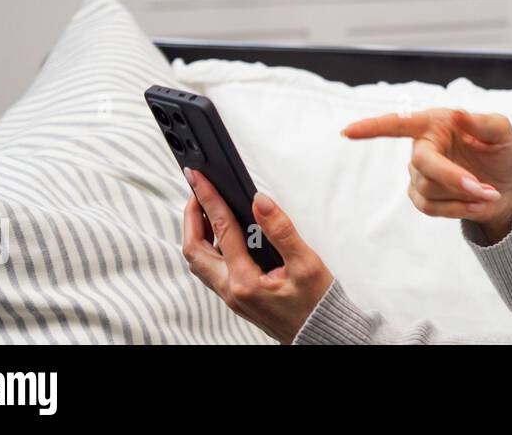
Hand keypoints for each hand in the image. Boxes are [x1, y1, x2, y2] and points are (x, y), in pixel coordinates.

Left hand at [182, 168, 333, 342]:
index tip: (199, 179)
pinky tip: (222, 234)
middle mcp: (231, 290)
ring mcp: (231, 295)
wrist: (320, 332)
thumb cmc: (315, 305)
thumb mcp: (306, 263)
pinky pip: (210, 269)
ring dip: (196, 232)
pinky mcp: (236, 296)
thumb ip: (281, 230)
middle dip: (191, 216)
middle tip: (197, 191)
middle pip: (194, 249)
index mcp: (245, 281)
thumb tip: (260, 202)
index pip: (221, 231)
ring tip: (205, 208)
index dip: (208, 200)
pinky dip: (208, 246)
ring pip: (198, 261)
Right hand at [343, 108, 511, 242]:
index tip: (348, 132)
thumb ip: (482, 122)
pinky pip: (431, 207)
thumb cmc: (503, 153)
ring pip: (428, 189)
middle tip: (484, 189)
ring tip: (488, 194)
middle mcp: (423, 146)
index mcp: (436, 123)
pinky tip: (477, 204)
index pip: (399, 123)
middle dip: (453, 178)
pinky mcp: (423, 197)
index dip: (373, 127)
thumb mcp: (502, 133)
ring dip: (462, 195)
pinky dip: (458, 208)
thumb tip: (457, 114)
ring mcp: (420, 173)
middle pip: (422, 164)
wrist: (508, 186)